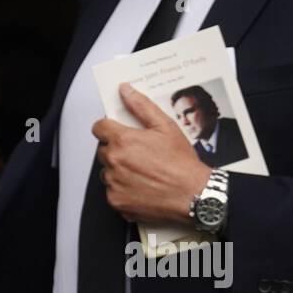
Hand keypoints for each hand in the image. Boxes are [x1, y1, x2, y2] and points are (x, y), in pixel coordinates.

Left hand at [92, 82, 211, 226]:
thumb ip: (141, 106)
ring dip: (118, 170)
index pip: (99, 128)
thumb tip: (125, 90)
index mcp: (122, 140)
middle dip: (116, 150)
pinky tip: (142, 187)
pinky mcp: (116, 201)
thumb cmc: (181, 164)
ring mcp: (114, 183)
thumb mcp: (165, 127)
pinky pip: (113, 191)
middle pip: (103, 150)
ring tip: (142, 172)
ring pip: (107, 172)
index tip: (117, 132)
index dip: (108, 128)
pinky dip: (123, 190)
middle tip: (138, 154)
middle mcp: (114, 162)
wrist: (193, 196)